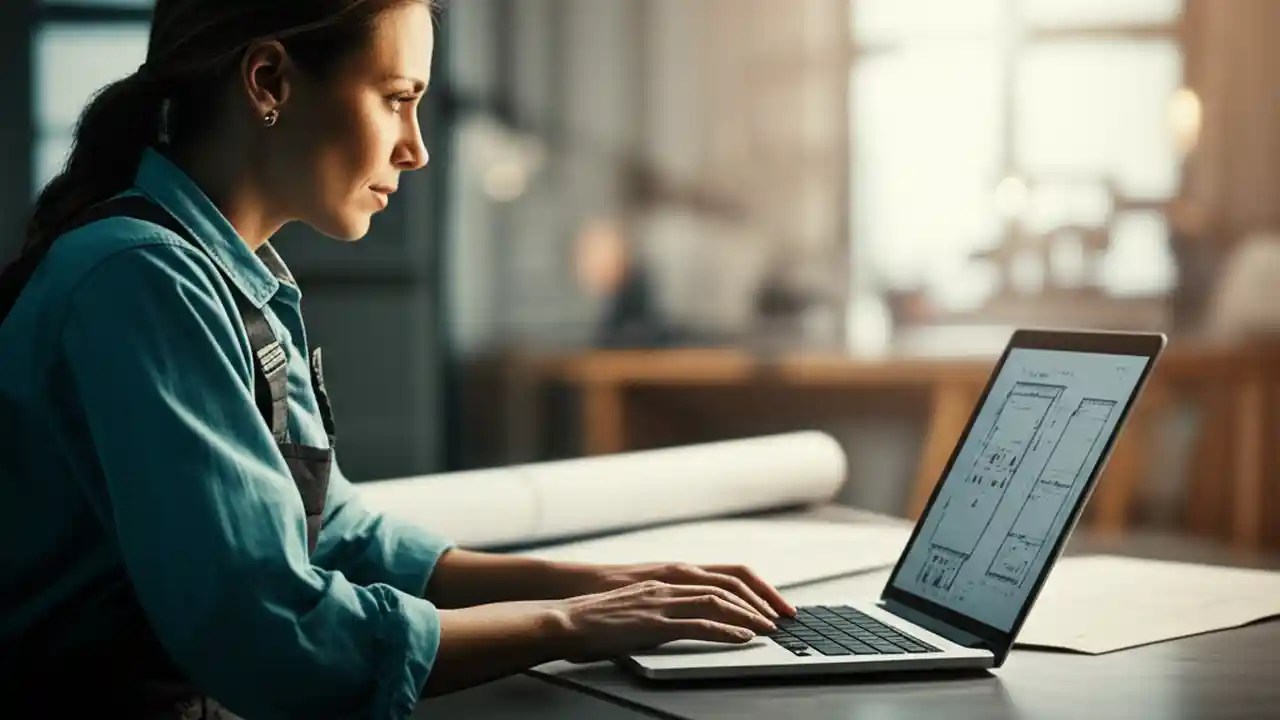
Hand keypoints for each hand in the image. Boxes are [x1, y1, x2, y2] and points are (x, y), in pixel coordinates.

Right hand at [584, 562, 795, 620]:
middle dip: (761, 601)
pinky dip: (725, 632)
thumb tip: (687, 620)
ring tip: (768, 630)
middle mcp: (671, 583)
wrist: (567, 617)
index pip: (725, 574)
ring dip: (748, 616)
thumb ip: (665, 606)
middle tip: (783, 618)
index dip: (755, 588)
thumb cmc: (599, 614)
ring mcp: (663, 600)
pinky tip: (741, 640)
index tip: (775, 604)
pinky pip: (698, 624)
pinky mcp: (654, 622)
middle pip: (728, 585)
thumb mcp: (640, 602)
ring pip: (718, 602)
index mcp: (670, 576)